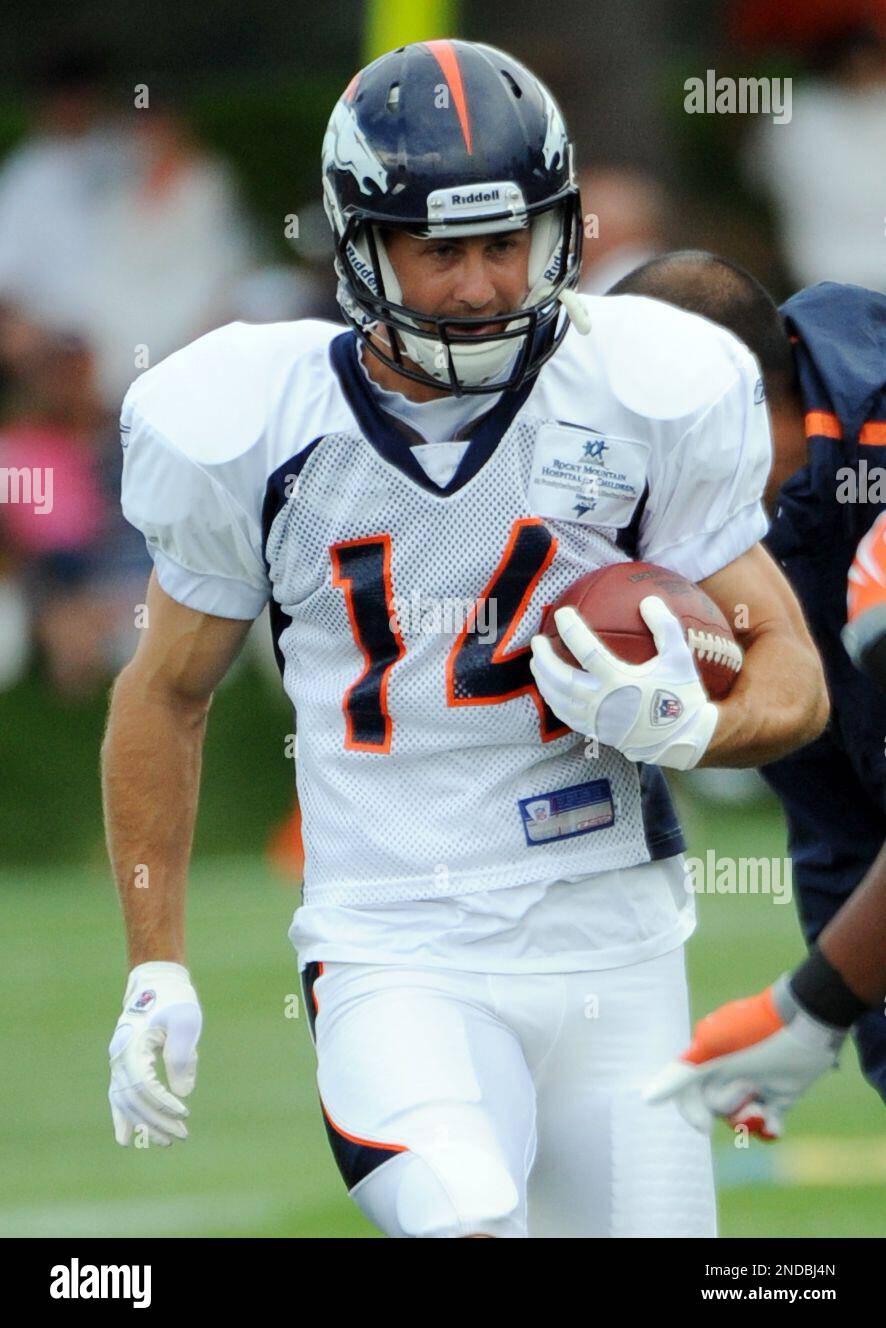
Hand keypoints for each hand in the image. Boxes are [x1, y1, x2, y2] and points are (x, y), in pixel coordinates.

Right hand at [108, 961, 201, 1146]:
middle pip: (133, 1100)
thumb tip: (182, 1092)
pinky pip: (119, 1097)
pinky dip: (123, 1118)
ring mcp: (118, 1062)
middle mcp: (119, 1057)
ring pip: (125, 1102)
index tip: (185, 1112)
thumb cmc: (175, 1001)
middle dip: (156, 1121)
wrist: (157, 984)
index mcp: (132, 1046)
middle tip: (182, 1135)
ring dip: (143, 1124)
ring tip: (165, 1141)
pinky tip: (127, 1140)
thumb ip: (182, 1054)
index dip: (163, 1103)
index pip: (144, 1086)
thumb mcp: (185, 1021)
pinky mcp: (123, 1066)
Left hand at [529, 595, 718, 769]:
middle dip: (543, 658)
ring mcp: (596, 719)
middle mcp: (603, 702)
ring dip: (542, 679)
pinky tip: (550, 687)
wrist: (682, 739)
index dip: (571, 630)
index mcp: (620, 681)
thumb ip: (665, 626)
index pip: (586, 652)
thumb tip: (648, 600)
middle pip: (560, 679)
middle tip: (536, 640)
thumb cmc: (680, 695)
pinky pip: (565, 715)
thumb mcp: (679, 657)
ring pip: (557, 700)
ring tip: (536, 662)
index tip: (561, 614)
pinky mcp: (595, 731)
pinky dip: (553, 699)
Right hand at [643, 977, 844, 1139]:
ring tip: (764, 1110)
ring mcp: (754, 1083)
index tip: (704, 1126)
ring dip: (749, 1119)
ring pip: (740, 1117)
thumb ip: (682, 1074)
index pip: (687, 1091)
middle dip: (729, 1106)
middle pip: (714, 1107)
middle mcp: (728, 1071)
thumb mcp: (712, 1049)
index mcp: (707, 1057)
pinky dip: (769, 1127)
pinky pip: (768, 1121)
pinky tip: (774, 1124)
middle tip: (748, 1088)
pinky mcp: (779, 1094)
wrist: (805, 1024)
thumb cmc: (755, 1032)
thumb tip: (647, 1098)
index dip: (692, 1111)